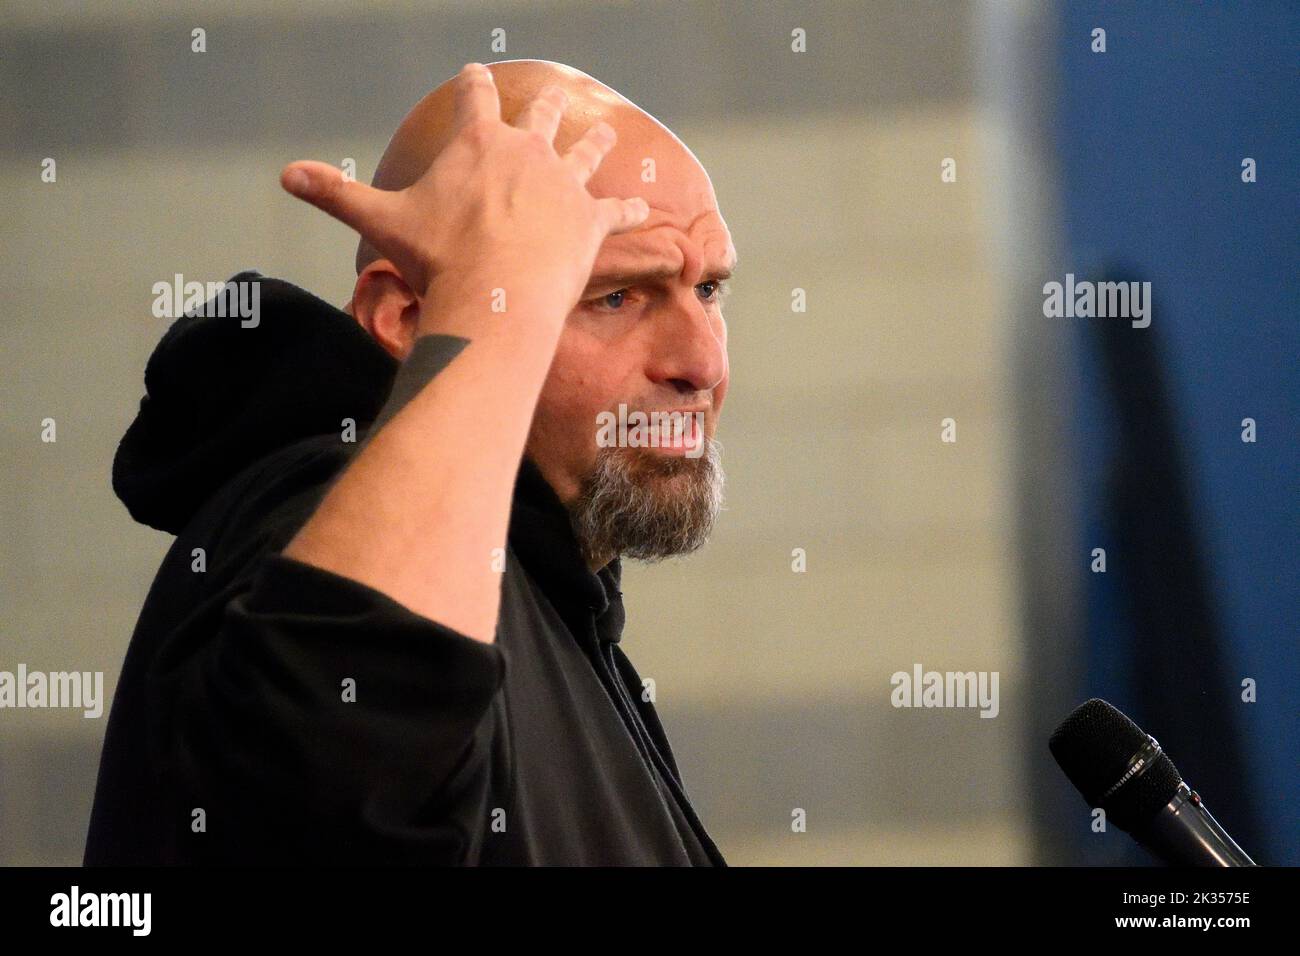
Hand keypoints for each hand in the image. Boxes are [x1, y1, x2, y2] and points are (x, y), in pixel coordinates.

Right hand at [279, 62, 648, 319]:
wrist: (496, 293)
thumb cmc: (438, 256)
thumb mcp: (382, 220)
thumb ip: (338, 193)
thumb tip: (285, 174)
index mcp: (479, 142)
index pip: (474, 97)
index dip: (473, 83)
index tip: (475, 71)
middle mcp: (528, 150)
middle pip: (540, 115)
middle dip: (543, 107)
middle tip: (550, 98)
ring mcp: (565, 181)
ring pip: (587, 150)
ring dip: (596, 141)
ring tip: (607, 131)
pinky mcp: (592, 218)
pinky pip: (617, 209)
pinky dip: (627, 209)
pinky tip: (640, 208)